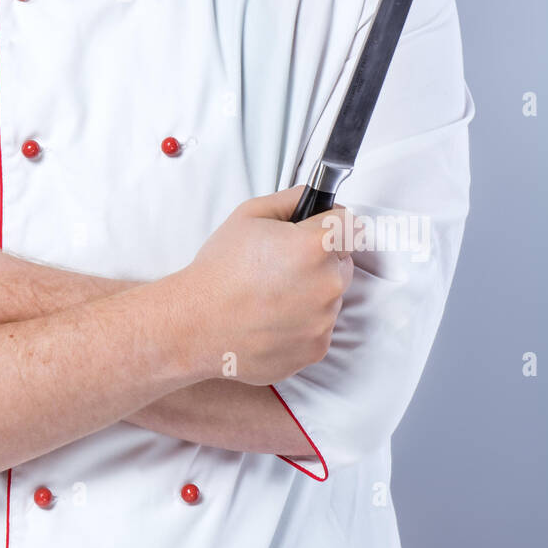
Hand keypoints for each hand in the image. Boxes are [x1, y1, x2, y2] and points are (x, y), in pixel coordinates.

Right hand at [180, 185, 354, 385]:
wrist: (196, 323)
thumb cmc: (219, 270)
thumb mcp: (249, 215)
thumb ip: (292, 199)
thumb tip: (317, 199)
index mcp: (315, 246)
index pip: (351, 225)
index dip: (332, 224)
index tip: (318, 231)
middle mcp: (327, 285)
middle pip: (343, 263)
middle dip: (321, 260)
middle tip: (282, 265)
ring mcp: (324, 321)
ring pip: (331, 297)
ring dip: (311, 292)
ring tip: (271, 294)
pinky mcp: (316, 348)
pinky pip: (320, 327)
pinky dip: (302, 322)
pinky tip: (271, 318)